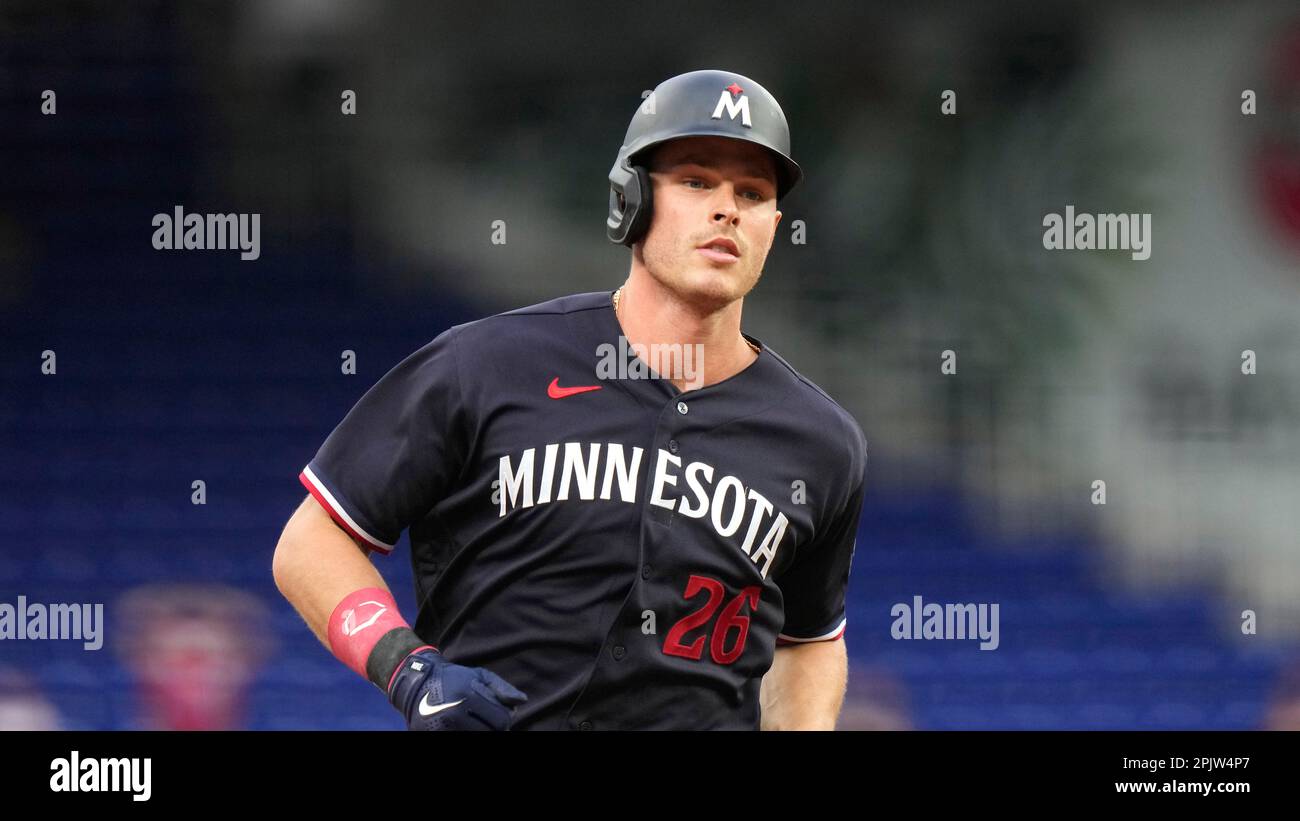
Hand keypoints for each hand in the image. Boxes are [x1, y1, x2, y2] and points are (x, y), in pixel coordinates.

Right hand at [386, 647, 526, 730]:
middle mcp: (454, 713)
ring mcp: (442, 727)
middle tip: (484, 719)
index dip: (504, 718)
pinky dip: (464, 732)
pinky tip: (463, 725)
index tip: (496, 713)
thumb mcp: (480, 676)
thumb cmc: (454, 679)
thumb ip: (502, 688)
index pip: (501, 721)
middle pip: (490, 733)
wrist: (418, 684)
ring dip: (479, 730)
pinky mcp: (432, 735)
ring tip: (473, 721)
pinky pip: (458, 738)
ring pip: (476, 737)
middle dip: (493, 727)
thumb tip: (522, 701)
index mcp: (468, 696)